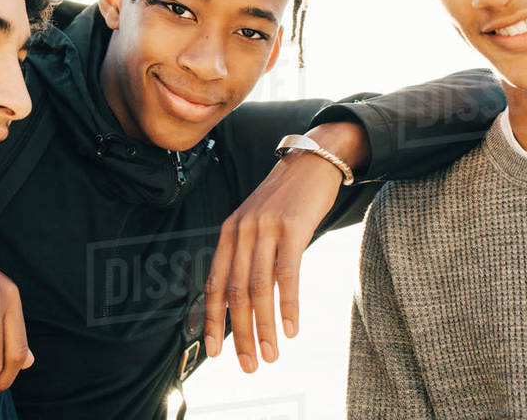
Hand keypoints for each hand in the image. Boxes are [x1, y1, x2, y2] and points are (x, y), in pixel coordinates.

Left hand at [203, 122, 364, 372]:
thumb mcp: (258, 223)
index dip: (213, 320)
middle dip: (241, 334)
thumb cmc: (287, 199)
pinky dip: (288, 305)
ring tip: (271, 356)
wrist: (313, 160)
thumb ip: (249, 255)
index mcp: (229, 232)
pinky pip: (287, 274)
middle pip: (235, 292)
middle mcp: (242, 231)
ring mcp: (266, 228)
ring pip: (259, 288)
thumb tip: (245, 300)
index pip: (214, 284)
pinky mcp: (292, 227)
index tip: (215, 351)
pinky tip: (292, 328)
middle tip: (249, 365)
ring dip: (265, 327)